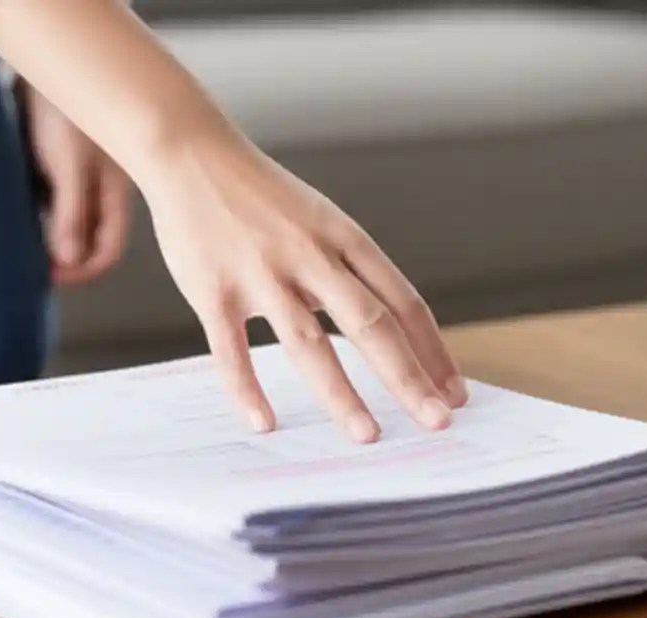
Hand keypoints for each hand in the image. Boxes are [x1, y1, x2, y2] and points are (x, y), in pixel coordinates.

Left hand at [20, 81, 132, 284]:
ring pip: (71, 219)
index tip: (49, 277)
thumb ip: (70, 215)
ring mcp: (84, 175)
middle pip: (90, 239)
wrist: (48, 67)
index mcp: (116, 195)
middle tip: (33, 265)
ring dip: (50, 233)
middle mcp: (103, 189)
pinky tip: (20, 207)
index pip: (107, 251)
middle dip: (65, 257)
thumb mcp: (68, 168)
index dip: (80, 271)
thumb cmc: (65, 111)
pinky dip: (40, 209)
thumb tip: (68, 258)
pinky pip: (55, 197)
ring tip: (23, 240)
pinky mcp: (63, 161)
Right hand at [143, 131, 468, 442]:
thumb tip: (390, 329)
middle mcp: (310, 255)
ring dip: (341, 394)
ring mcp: (261, 272)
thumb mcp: (322, 219)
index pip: (404, 302)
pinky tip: (265, 423)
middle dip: (407, 377)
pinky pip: (232, 350)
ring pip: (308, 342)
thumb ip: (351, 271)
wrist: (191, 152)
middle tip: (437, 421)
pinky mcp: (213, 289)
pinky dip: (247, 389)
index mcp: (345, 238)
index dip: (433, 351)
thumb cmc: (263, 195)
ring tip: (368, 435)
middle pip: (370, 324)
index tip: (455, 392)